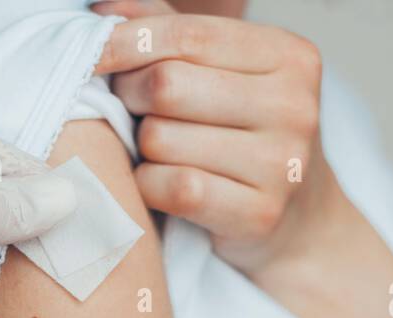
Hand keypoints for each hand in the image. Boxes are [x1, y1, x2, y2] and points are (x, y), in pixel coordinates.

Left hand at [91, 1, 347, 276]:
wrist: (300, 221)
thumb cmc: (245, 137)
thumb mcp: (224, 73)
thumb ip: (171, 32)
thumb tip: (107, 8)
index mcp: (288, 56)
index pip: (188, 35)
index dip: (126, 42)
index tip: (92, 54)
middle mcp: (293, 105)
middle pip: (167, 86)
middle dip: (132, 97)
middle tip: (134, 110)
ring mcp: (281, 164)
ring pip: (162, 140)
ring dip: (142, 149)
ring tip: (159, 153)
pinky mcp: (260, 214)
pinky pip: (173, 188)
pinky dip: (150, 186)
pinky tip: (160, 185)